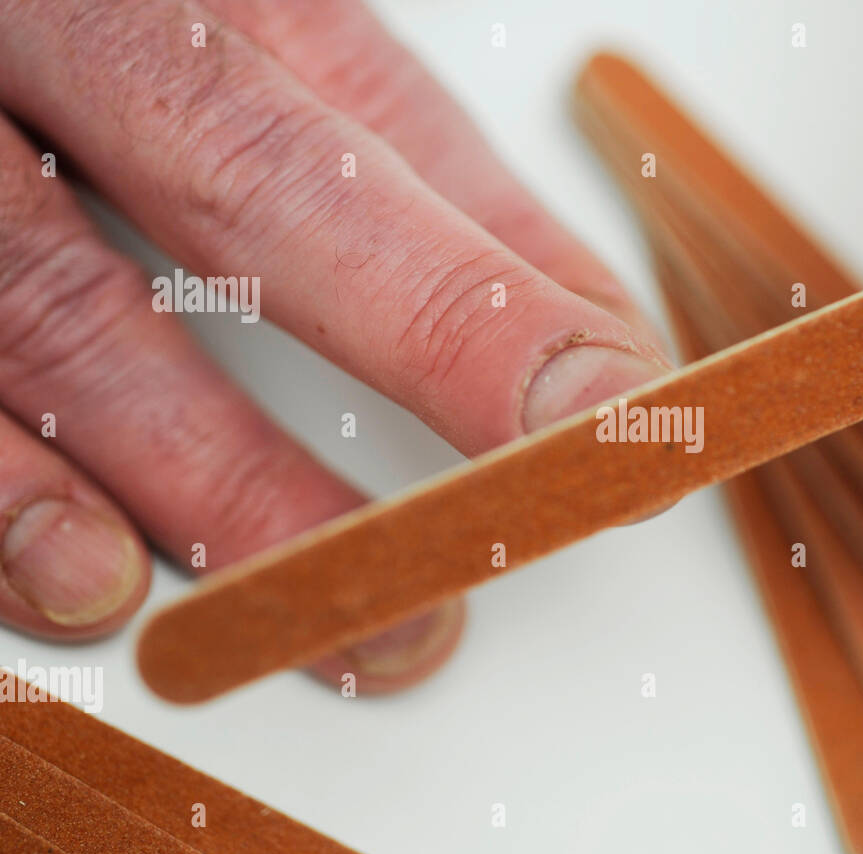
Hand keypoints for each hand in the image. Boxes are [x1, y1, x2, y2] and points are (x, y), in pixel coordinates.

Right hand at [0, 0, 665, 690]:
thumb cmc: (87, 26)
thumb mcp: (246, 41)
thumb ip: (389, 165)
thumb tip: (568, 316)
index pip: (391, 127)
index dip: (515, 274)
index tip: (624, 395)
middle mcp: (52, 36)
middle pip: (259, 180)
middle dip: (435, 335)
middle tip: (546, 483)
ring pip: (68, 314)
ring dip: (230, 484)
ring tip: (355, 609)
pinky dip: (4, 496)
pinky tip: (94, 581)